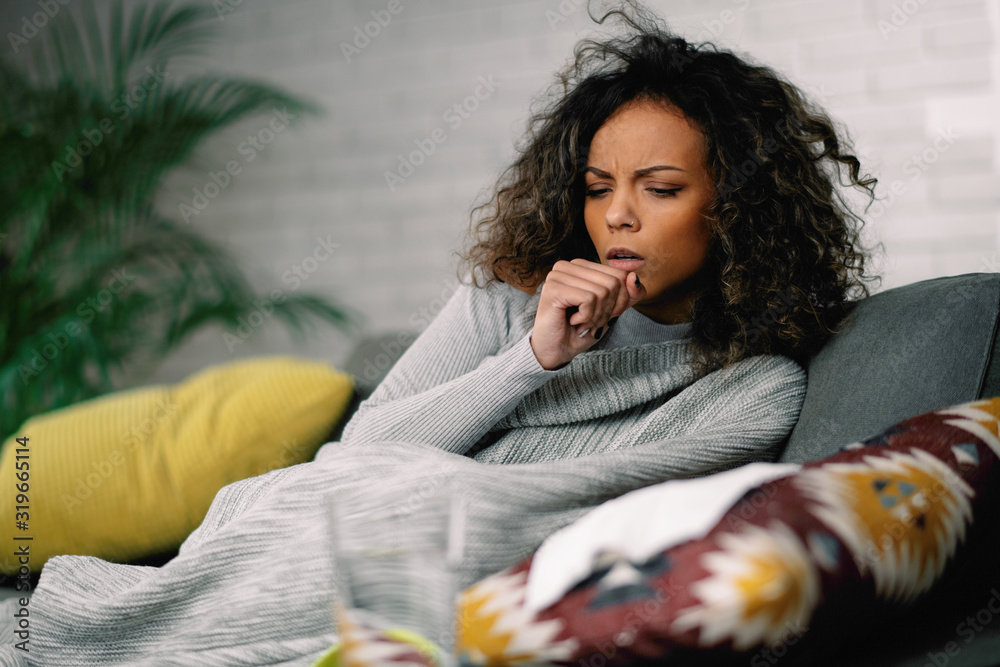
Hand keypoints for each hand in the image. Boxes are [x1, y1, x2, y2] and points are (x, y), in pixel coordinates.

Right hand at [529, 259, 645, 369]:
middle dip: (608, 310)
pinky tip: (573, 321)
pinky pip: (588, 299)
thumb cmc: (581, 330)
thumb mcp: (612, 311)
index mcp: (582, 266)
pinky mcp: (553, 288)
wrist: (556, 351)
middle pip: (613, 283)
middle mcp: (568, 266)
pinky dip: (586, 317)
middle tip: (591, 322)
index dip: (619, 301)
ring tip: (581, 323)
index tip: (602, 315)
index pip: (620, 275)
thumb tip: (634, 276)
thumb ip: (628, 294)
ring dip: (596, 316)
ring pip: (602, 291)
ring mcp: (558, 275)